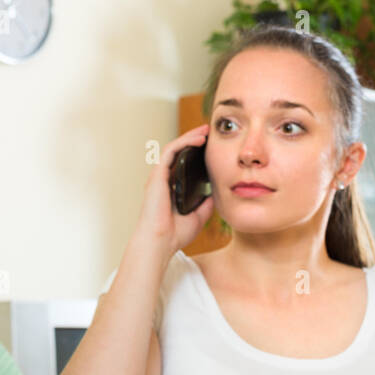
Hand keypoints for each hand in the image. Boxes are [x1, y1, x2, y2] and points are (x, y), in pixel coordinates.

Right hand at [137, 124, 215, 259]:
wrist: (160, 243)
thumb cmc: (175, 235)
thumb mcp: (199, 217)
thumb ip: (206, 205)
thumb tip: (216, 195)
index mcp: (171, 189)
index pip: (183, 164)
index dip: (196, 153)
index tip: (211, 146)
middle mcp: (163, 180)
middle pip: (179, 153)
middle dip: (193, 140)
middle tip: (210, 132)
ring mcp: (159, 176)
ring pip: (175, 148)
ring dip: (190, 137)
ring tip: (206, 131)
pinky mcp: (158, 175)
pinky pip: (171, 151)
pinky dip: (184, 142)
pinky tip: (199, 139)